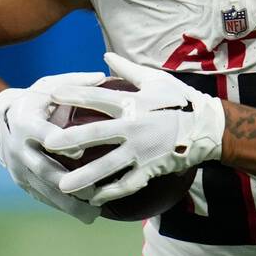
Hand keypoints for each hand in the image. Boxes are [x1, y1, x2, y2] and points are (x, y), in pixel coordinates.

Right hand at [0, 71, 111, 223]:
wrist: (0, 115)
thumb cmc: (36, 98)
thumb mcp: (50, 85)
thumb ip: (75, 83)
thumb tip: (102, 75)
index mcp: (26, 121)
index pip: (44, 135)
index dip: (61, 144)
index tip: (80, 153)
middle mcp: (17, 146)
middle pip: (43, 169)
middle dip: (68, 184)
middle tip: (95, 193)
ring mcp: (16, 166)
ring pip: (41, 189)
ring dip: (66, 203)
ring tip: (92, 214)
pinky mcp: (19, 179)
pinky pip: (38, 196)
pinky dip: (59, 206)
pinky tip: (80, 213)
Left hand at [40, 52, 224, 206]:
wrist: (207, 128)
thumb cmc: (180, 100)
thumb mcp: (156, 80)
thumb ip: (127, 69)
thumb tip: (105, 56)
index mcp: (133, 104)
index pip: (97, 97)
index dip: (74, 94)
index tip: (51, 95)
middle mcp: (134, 128)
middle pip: (96, 135)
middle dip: (70, 140)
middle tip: (47, 144)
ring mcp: (141, 152)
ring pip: (108, 167)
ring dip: (84, 177)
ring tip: (62, 186)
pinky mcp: (150, 170)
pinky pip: (126, 185)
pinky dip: (109, 193)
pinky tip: (92, 199)